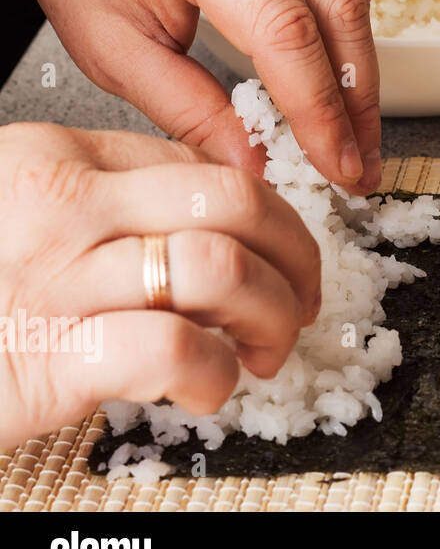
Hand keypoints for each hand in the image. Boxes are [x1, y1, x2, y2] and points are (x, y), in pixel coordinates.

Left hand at [0, 0, 380, 192]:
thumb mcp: (110, 43)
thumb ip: (188, 108)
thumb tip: (255, 166)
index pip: (287, 32)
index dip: (320, 110)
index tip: (337, 167)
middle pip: (342, 8)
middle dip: (358, 100)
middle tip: (363, 164)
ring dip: (362, 69)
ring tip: (358, 132)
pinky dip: (347, 27)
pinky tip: (342, 75)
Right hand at [0, 122, 319, 449]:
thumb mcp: (32, 221)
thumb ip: (113, 206)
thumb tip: (228, 221)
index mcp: (58, 161)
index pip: (205, 168)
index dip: (271, 217)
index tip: (286, 255)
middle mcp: (61, 208)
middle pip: (233, 204)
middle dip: (295, 257)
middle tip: (299, 301)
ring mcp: (54, 280)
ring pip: (220, 267)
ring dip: (269, 317)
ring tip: (262, 350)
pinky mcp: (50, 358)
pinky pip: (174, 346)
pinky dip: (215, 371)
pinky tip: (209, 387)